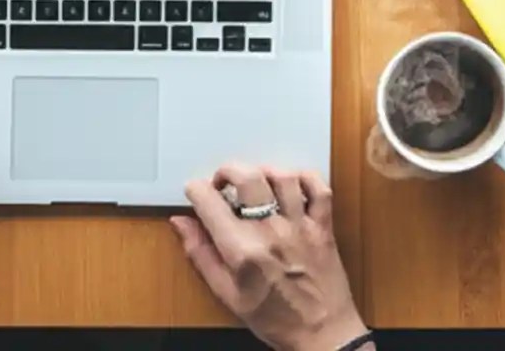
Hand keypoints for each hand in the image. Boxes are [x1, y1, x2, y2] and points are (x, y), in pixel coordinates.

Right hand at [170, 164, 370, 350]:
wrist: (322, 335)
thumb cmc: (275, 319)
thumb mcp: (227, 294)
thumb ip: (201, 255)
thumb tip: (181, 223)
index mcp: (242, 251)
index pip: (209, 202)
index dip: (196, 190)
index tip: (196, 193)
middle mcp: (270, 232)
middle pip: (247, 177)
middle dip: (228, 171)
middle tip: (223, 182)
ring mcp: (300, 227)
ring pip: (283, 177)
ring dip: (264, 172)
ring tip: (256, 184)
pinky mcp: (323, 228)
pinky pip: (319, 189)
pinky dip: (306, 178)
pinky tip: (291, 186)